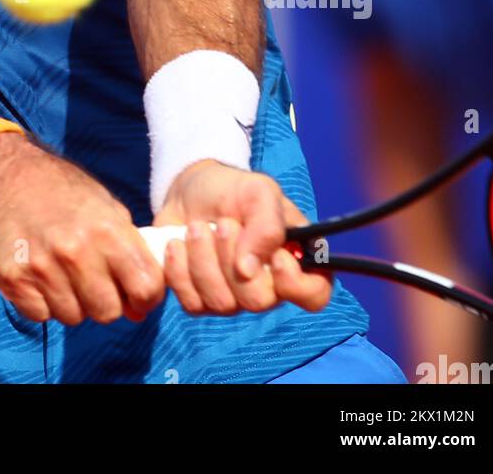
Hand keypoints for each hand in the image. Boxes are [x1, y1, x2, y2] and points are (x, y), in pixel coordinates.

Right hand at [0, 133, 165, 325]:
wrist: (1, 175)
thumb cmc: (58, 188)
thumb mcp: (102, 203)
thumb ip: (128, 249)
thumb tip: (141, 304)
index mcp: (105, 229)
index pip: (145, 287)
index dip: (147, 296)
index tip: (137, 294)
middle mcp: (75, 251)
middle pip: (109, 312)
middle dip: (106, 302)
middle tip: (93, 281)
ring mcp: (41, 267)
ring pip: (74, 317)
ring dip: (72, 302)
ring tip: (62, 273)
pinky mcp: (13, 279)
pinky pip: (41, 315)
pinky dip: (43, 302)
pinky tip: (39, 276)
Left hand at [154, 159, 332, 316]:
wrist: (189, 189)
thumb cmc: (232, 189)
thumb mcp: (258, 191)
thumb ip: (266, 226)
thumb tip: (248, 270)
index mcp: (294, 259)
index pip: (314, 295)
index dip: (296, 285)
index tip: (276, 258)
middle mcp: (268, 285)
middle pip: (259, 301)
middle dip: (232, 258)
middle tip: (223, 223)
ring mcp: (235, 297)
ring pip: (223, 303)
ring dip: (203, 258)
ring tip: (196, 227)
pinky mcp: (201, 300)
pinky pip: (193, 303)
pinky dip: (180, 270)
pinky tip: (177, 244)